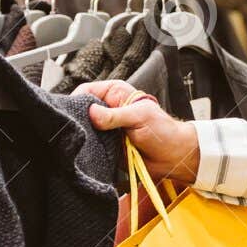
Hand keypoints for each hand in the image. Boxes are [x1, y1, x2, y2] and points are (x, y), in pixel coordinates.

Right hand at [79, 79, 200, 183]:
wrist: (173, 156)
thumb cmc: (163, 130)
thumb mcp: (139, 117)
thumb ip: (115, 115)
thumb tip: (92, 112)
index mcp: (115, 94)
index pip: (87, 90)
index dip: (78, 100)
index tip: (73, 112)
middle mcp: (107, 109)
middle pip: (81, 111)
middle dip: (78, 120)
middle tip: (76, 131)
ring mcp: (105, 128)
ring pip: (83, 129)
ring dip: (84, 136)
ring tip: (84, 143)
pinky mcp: (105, 145)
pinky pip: (90, 146)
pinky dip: (89, 149)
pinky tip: (89, 152)